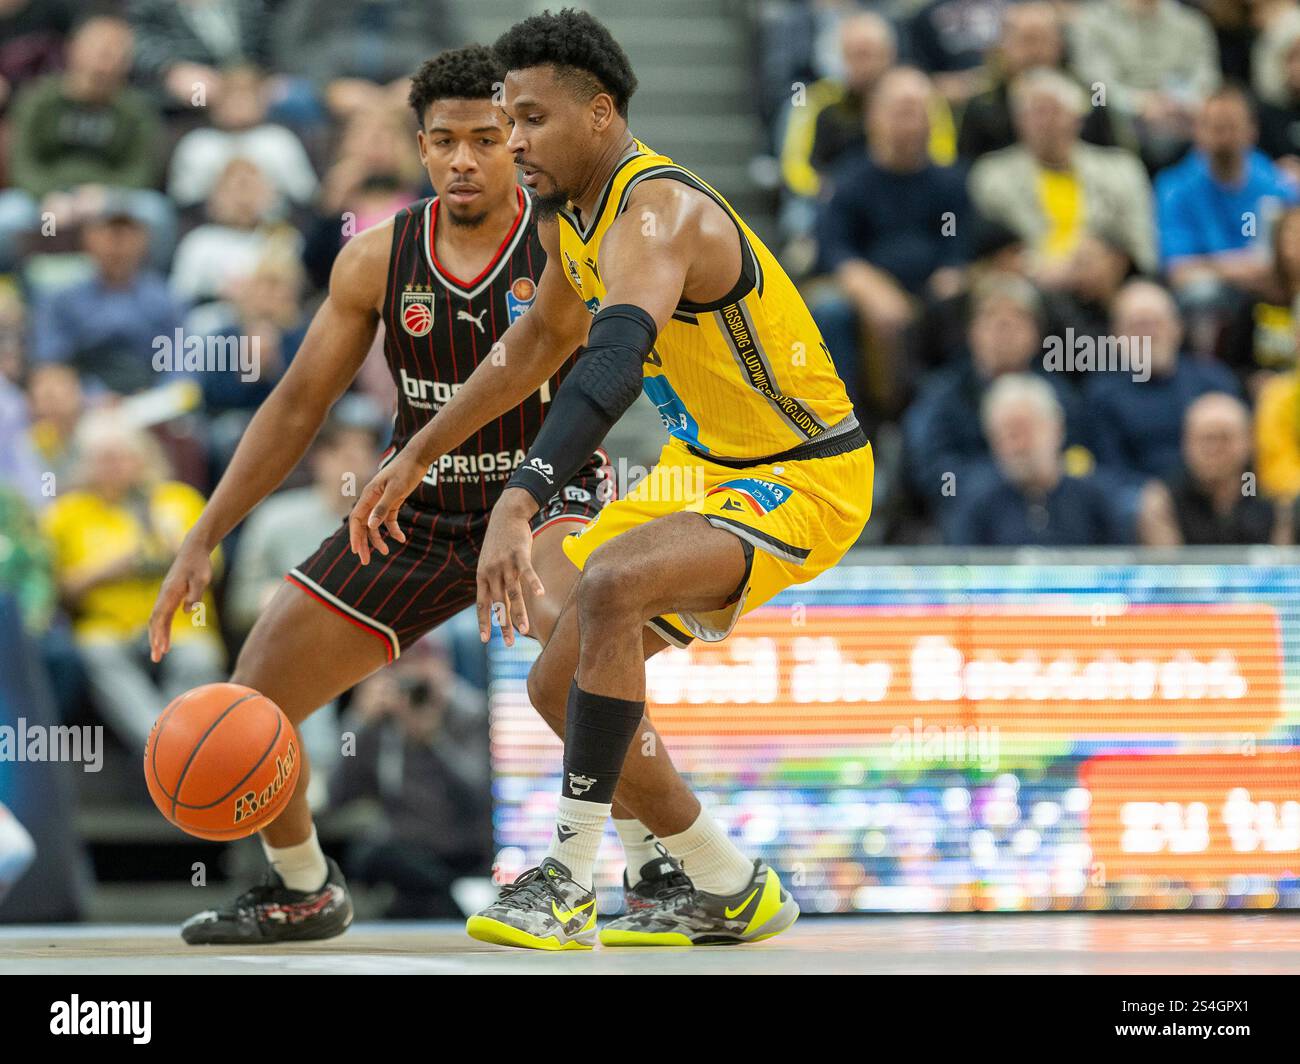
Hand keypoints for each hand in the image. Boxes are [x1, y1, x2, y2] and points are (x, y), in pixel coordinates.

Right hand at [148, 537, 212, 661]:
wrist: (194, 550)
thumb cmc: (199, 564)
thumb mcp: (201, 579)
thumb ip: (195, 595)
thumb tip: (188, 611)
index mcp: (170, 593)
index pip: (161, 617)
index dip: (159, 633)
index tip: (159, 648)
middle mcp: (164, 596)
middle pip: (156, 622)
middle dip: (155, 640)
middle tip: (156, 658)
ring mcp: (165, 596)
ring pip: (158, 620)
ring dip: (157, 637)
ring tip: (160, 653)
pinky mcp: (170, 596)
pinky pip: (164, 616)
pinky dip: (163, 628)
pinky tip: (166, 639)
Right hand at [348, 451, 426, 563]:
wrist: (418, 458)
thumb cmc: (405, 471)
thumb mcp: (396, 491)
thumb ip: (383, 508)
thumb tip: (370, 526)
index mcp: (368, 495)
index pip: (356, 519)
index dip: (355, 535)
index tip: (356, 551)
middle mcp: (372, 499)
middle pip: (363, 524)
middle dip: (364, 543)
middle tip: (365, 561)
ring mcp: (382, 501)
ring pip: (375, 524)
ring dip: (378, 539)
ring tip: (386, 552)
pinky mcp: (393, 502)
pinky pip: (389, 520)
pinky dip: (394, 530)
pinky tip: (401, 538)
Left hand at [475, 489, 543, 645]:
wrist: (505, 515)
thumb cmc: (500, 541)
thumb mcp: (489, 561)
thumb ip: (493, 581)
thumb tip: (496, 601)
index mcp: (482, 576)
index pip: (481, 604)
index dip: (484, 622)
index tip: (485, 640)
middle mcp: (492, 572)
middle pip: (498, 604)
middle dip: (503, 626)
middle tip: (509, 644)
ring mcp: (505, 564)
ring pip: (513, 593)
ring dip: (519, 613)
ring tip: (524, 630)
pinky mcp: (519, 554)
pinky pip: (528, 572)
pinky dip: (534, 583)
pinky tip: (540, 594)